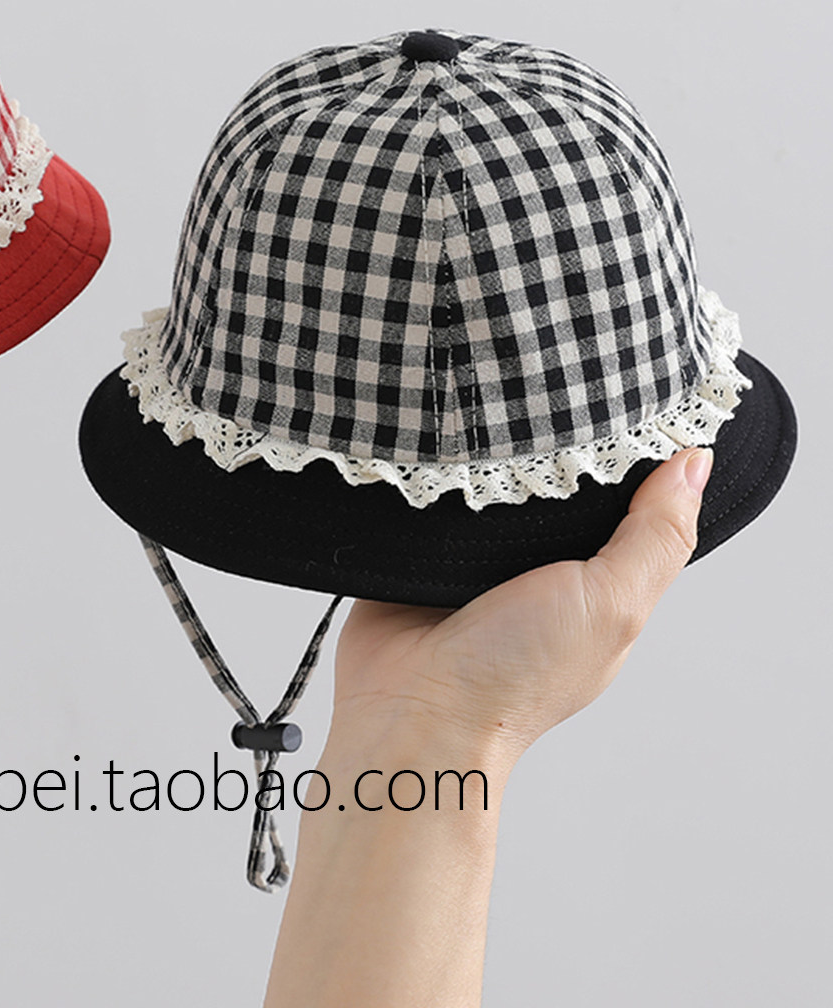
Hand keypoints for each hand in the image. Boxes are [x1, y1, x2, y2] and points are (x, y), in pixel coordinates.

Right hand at [266, 448, 710, 1007]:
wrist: (410, 709)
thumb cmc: (512, 678)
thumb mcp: (611, 603)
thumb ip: (655, 537)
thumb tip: (694, 464)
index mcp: (594, 582)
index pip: (625, 501)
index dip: (630, 454)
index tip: (626, 399)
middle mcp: (537, 568)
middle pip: (558, 486)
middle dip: (553, 446)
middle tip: (546, 394)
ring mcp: (475, 557)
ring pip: (493, 483)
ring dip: (488, 456)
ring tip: (485, 413)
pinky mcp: (419, 548)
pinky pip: (431, 493)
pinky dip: (434, 473)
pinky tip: (435, 446)